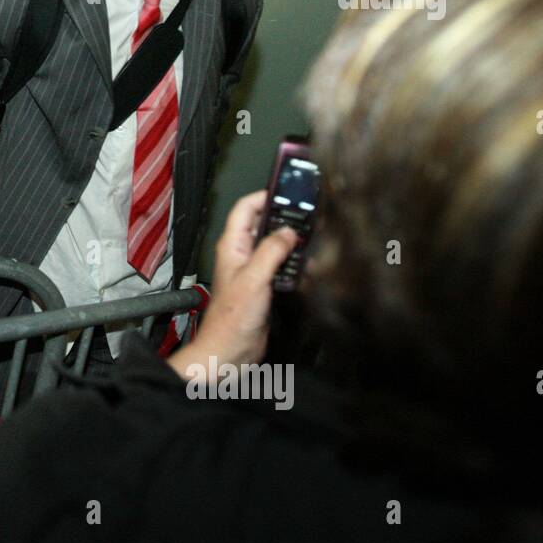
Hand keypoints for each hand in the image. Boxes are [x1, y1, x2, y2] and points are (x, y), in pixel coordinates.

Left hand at [169, 190, 297, 371]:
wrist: (230, 350)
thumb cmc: (233, 318)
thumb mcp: (254, 278)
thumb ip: (271, 251)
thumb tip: (289, 231)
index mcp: (232, 246)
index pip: (245, 209)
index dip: (264, 196)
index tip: (287, 191)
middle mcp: (241, 254)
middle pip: (264, 225)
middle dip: (285, 219)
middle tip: (308, 215)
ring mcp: (253, 270)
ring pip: (275, 246)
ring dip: (292, 244)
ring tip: (312, 240)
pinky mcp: (264, 286)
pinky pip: (281, 267)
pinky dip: (295, 265)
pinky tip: (309, 267)